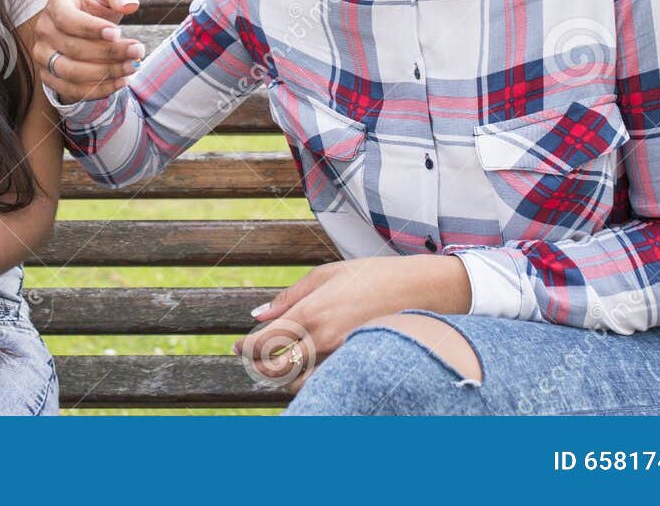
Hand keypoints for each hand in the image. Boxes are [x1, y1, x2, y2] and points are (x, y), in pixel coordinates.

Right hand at [32, 0, 145, 103]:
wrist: (84, 27)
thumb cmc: (96, 6)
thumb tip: (129, 5)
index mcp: (55, 5)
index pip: (67, 19)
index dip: (91, 28)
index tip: (117, 33)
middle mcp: (44, 31)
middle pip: (73, 48)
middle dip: (109, 53)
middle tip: (137, 52)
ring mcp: (43, 56)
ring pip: (71, 72)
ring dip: (105, 73)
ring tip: (132, 67)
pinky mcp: (49, 77)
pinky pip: (72, 90)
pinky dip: (98, 89)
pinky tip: (121, 81)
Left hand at [234, 256, 462, 392]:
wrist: (422, 291)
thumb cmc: (372, 276)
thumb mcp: (327, 275)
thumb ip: (289, 296)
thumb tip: (258, 315)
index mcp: (312, 312)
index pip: (266, 342)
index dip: (247, 349)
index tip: (237, 348)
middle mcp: (325, 339)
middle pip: (277, 370)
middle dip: (259, 369)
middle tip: (253, 363)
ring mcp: (343, 357)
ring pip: (301, 383)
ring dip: (284, 379)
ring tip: (279, 366)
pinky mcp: (359, 365)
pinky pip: (326, 383)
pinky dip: (310, 382)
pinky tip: (308, 371)